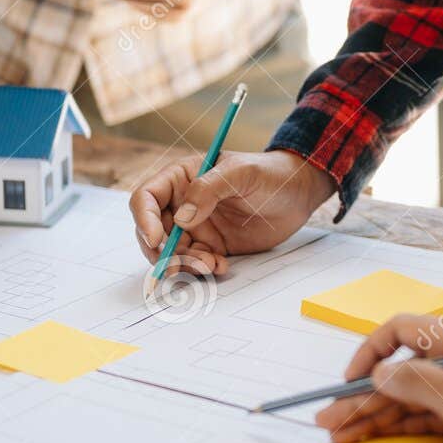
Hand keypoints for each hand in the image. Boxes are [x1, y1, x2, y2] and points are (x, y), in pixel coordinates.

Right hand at [129, 149, 333, 274]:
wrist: (298, 195)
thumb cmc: (269, 174)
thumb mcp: (240, 173)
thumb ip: (208, 189)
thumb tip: (182, 218)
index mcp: (181, 177)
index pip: (147, 197)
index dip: (144, 219)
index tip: (156, 239)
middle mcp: (183, 203)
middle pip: (153, 230)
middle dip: (160, 251)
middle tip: (176, 265)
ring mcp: (196, 226)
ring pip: (172, 251)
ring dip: (184, 264)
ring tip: (210, 264)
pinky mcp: (211, 246)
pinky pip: (195, 262)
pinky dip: (202, 269)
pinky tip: (221, 266)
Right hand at [314, 317, 442, 442]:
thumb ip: (415, 381)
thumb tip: (379, 374)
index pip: (398, 332)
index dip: (368, 353)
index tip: (349, 379)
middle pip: (395, 373)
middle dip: (360, 396)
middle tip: (328, 418)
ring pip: (405, 398)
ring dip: (372, 415)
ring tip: (339, 434)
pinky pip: (421, 417)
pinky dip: (396, 426)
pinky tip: (372, 436)